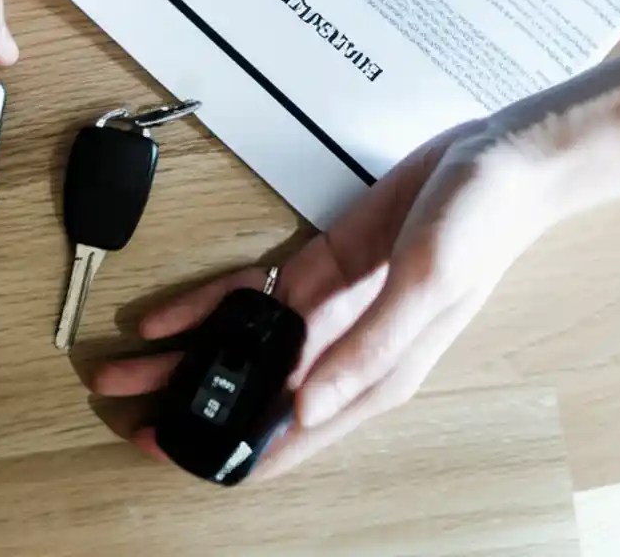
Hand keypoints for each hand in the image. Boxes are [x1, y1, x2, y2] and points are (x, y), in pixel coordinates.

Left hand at [92, 118, 557, 479]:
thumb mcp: (426, 287)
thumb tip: (307, 408)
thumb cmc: (481, 226)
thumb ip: (367, 349)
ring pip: (239, 347)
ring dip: (182, 361)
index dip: (240, 454)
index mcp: (375, 374)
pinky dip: (202, 307)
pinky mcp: (314, 269)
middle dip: (193, 410)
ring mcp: (324, 309)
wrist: (495, 160)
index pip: (296, 434)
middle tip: (133, 419)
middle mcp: (343, 349)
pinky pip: (247, 294)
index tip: (185, 459)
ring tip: (123, 371)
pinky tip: (161, 321)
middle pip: (253, 393)